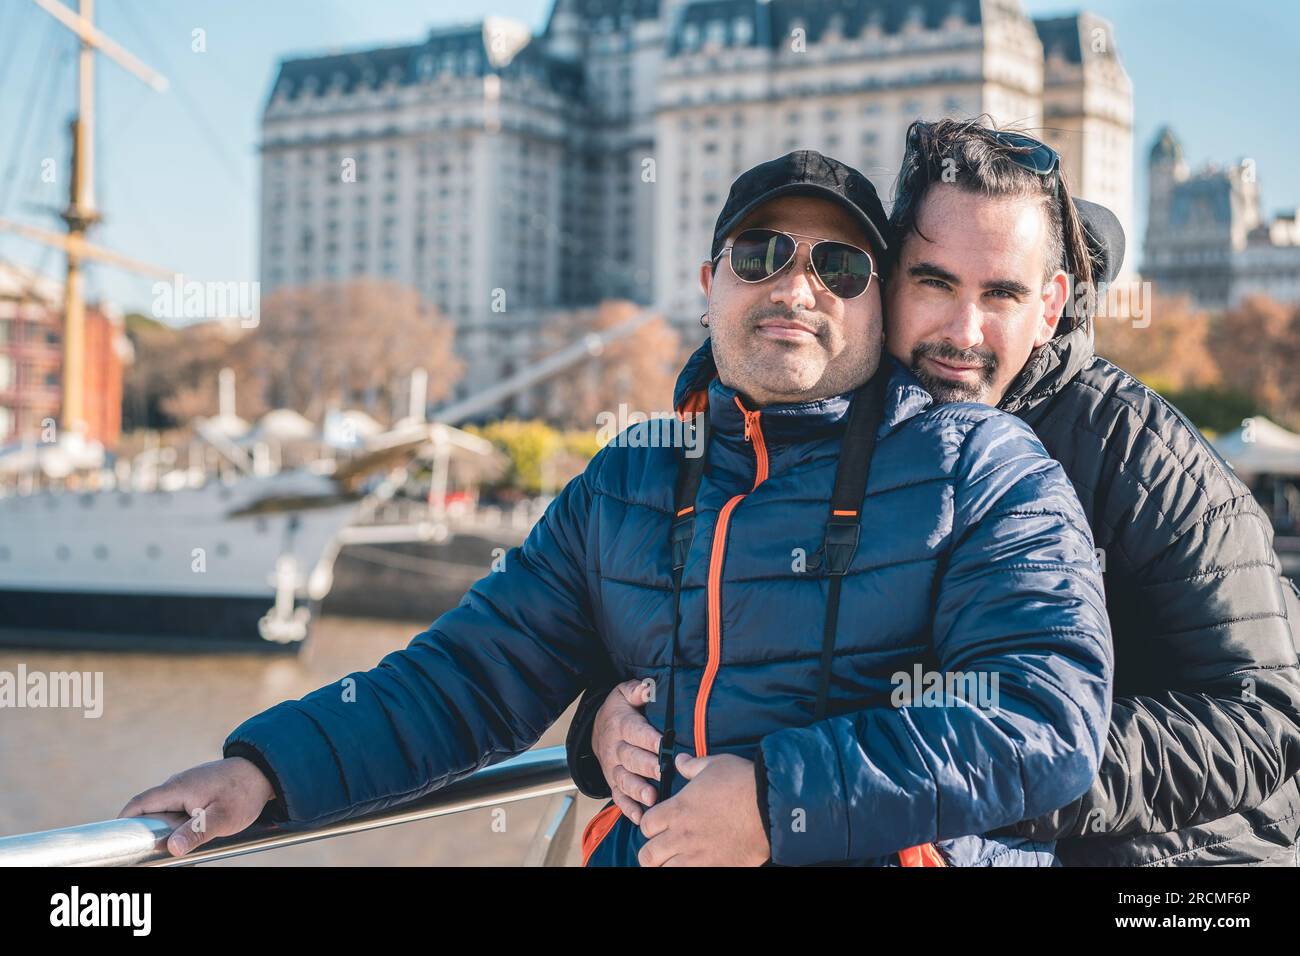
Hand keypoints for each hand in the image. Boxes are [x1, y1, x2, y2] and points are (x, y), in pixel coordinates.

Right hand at [118, 757, 275, 855]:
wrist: (265, 772)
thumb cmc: (244, 793)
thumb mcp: (222, 818)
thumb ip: (196, 832)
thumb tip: (172, 848)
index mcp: (177, 788)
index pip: (139, 802)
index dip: (123, 819)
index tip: (116, 838)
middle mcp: (177, 785)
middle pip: (149, 809)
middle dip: (144, 829)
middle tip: (145, 851)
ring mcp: (187, 787)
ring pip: (165, 810)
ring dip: (163, 827)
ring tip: (169, 847)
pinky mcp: (197, 791)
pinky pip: (179, 808)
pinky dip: (177, 822)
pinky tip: (188, 836)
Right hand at [591, 678, 661, 825]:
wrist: (597, 727)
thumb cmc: (619, 710)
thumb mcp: (624, 693)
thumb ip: (637, 691)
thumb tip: (647, 688)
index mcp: (621, 725)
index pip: (635, 732)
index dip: (649, 739)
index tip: (663, 745)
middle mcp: (615, 748)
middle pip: (630, 758)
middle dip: (646, 767)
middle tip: (661, 773)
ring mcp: (613, 768)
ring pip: (623, 780)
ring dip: (637, 790)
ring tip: (651, 798)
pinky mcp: (613, 783)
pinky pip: (618, 797)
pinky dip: (628, 809)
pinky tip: (640, 817)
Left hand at [637, 753, 769, 866]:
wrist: (771, 807)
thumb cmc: (743, 783)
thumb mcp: (715, 765)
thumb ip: (692, 765)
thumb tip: (680, 760)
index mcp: (677, 809)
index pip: (645, 825)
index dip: (650, 827)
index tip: (659, 827)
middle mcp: (681, 835)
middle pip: (648, 855)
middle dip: (651, 854)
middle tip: (661, 852)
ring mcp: (696, 856)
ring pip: (664, 871)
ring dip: (667, 867)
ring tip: (674, 863)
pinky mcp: (714, 869)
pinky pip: (687, 878)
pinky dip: (687, 873)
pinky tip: (694, 867)